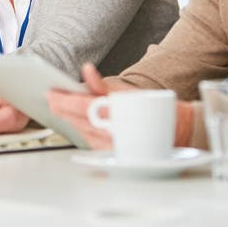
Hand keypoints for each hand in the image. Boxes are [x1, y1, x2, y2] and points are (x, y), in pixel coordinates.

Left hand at [48, 63, 195, 148]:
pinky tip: (73, 121)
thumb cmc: (153, 109)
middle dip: (62, 109)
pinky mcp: (114, 156)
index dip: (65, 101)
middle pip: (79, 121)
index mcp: (118, 117)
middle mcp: (114, 136)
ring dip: (68, 119)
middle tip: (50, 97)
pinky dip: (80, 129)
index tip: (52, 93)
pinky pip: (90, 141)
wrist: (176, 132)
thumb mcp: (129, 91)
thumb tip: (87, 71)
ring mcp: (113, 149)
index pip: (84, 108)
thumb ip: (103, 85)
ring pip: (83, 133)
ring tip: (57, 106)